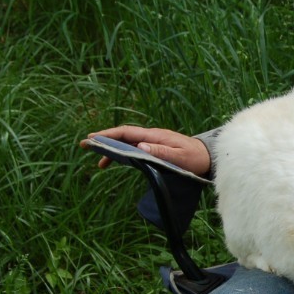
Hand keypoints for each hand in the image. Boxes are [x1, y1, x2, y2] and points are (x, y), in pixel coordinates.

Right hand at [80, 125, 210, 175]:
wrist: (207, 157)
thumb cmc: (195, 158)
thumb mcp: (180, 157)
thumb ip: (162, 153)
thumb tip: (141, 147)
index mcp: (155, 136)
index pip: (127, 132)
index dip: (109, 134)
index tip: (93, 138)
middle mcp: (151, 137)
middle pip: (123, 136)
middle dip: (104, 140)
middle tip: (85, 145)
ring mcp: (152, 143)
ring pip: (127, 143)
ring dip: (112, 149)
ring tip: (99, 162)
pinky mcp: (155, 150)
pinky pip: (135, 149)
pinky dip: (123, 154)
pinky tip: (116, 161)